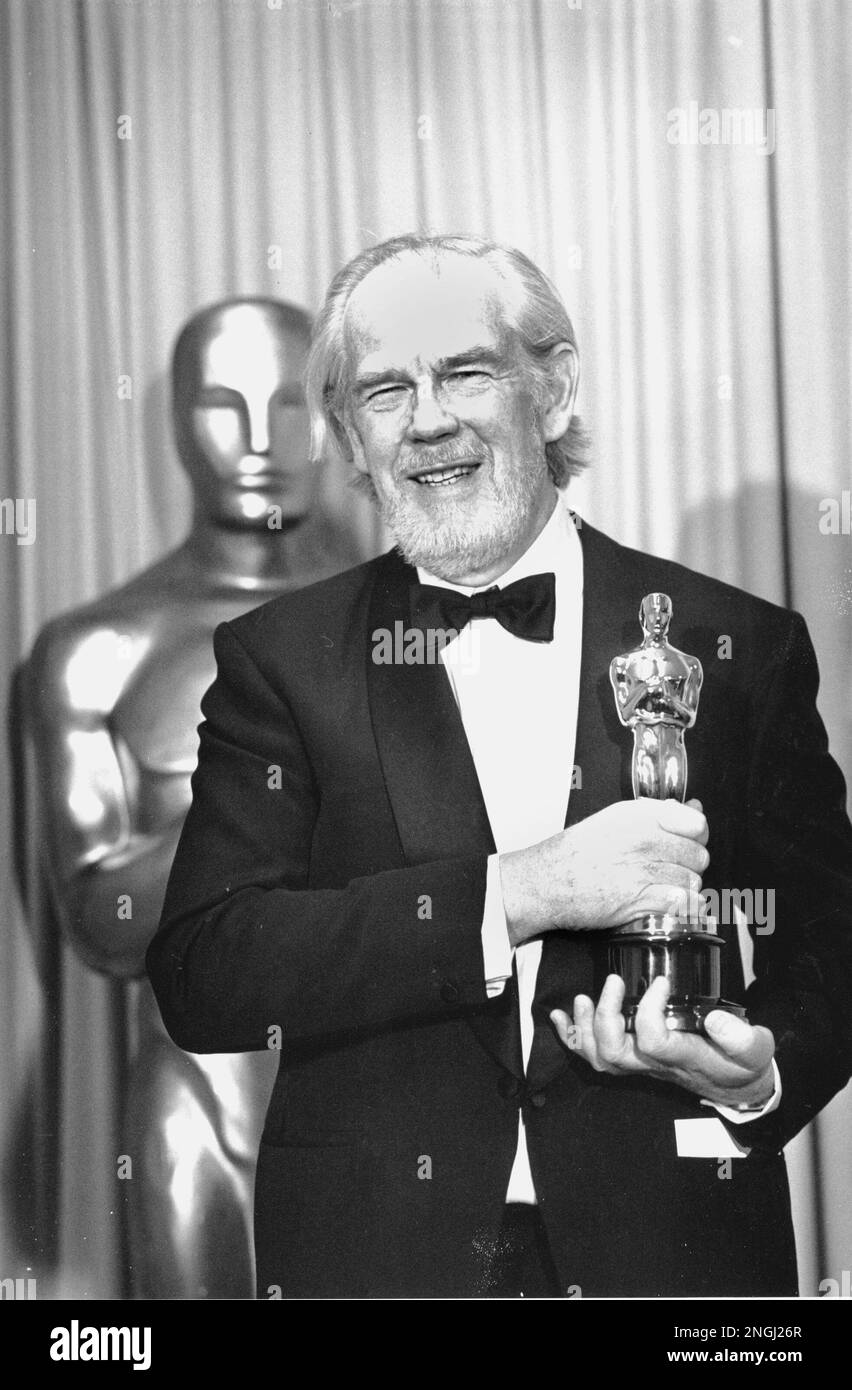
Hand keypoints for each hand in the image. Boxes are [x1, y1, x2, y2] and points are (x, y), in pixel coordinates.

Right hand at [499, 797, 709, 944]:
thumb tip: (695, 810)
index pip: (697, 825)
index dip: (697, 837)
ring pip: (692, 882)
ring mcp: (643, 870)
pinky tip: (670, 904)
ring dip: (683, 888)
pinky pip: (681, 904)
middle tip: (672, 869)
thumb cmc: (579, 850)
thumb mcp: (617, 818)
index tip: (688, 843)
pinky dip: (681, 908)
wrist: (549, 880)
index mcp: (641, 815)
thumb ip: (659, 813)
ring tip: (665, 888)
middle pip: (698, 856)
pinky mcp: (640, 900)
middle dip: (689, 866)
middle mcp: (645, 839)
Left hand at [550, 974, 775, 1109]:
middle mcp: (655, 1065)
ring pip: (600, 1057)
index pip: (654, 1041)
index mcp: (684, 1057)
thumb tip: (714, 1018)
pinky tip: (560, 1016)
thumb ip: (739, 1036)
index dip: (649, 1011)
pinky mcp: (633, 1058)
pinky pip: (594, 1055)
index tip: (661, 981)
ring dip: (584, 1028)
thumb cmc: (742, 1063)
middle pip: (615, 1052)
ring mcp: (640, 1064)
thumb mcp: (754, 1048)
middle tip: (614, 982)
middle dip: (605, 1016)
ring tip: (582, 998)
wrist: (737, 1085)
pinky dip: (572, 1036)